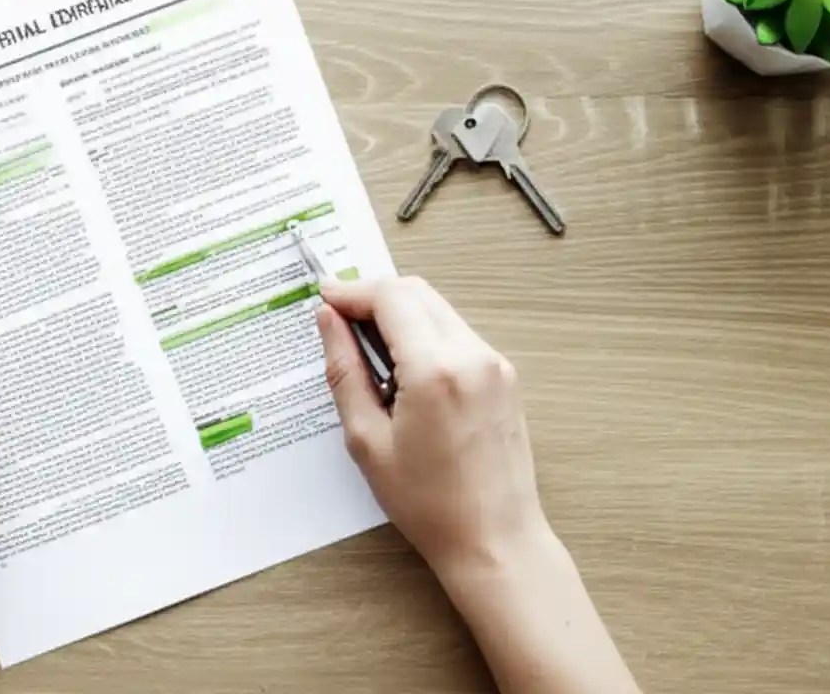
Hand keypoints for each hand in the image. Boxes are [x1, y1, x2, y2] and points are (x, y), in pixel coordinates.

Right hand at [316, 277, 551, 587]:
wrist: (494, 539)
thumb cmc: (430, 504)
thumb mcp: (366, 440)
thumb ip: (344, 371)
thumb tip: (328, 322)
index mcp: (435, 370)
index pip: (390, 297)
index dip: (351, 291)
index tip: (325, 299)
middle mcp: (473, 356)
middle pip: (416, 292)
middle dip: (374, 297)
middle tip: (340, 322)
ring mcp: (495, 364)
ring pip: (438, 309)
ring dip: (400, 316)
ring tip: (370, 356)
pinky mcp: (504, 377)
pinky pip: (458, 335)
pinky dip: (425, 335)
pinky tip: (403, 372)